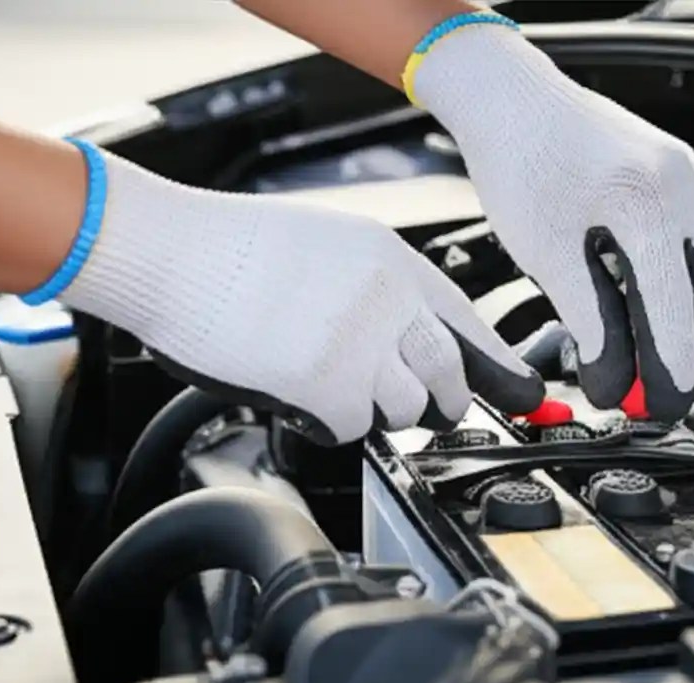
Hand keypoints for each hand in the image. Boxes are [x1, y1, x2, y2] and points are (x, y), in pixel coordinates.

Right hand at [59, 152, 543, 444]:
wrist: (172, 252)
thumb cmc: (229, 248)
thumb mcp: (326, 245)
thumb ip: (374, 287)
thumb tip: (405, 335)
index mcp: (390, 259)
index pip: (465, 319)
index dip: (494, 362)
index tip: (521, 390)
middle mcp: (387, 298)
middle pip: (447, 372)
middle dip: (443, 401)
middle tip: (432, 411)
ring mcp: (360, 341)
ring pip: (404, 406)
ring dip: (375, 410)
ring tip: (334, 389)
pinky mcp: (326, 383)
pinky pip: (352, 426)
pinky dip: (328, 423)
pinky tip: (298, 396)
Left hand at [415, 25, 693, 420]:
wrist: (506, 96)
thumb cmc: (516, 160)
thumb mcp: (545, 252)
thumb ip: (587, 319)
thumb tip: (612, 377)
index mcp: (646, 200)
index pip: (676, 306)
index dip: (672, 365)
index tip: (663, 404)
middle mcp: (680, 182)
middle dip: (693, 338)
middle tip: (655, 374)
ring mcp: (682, 172)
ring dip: (687, 309)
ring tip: (644, 341)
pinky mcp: (671, 171)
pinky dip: (676, 275)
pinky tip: (641, 295)